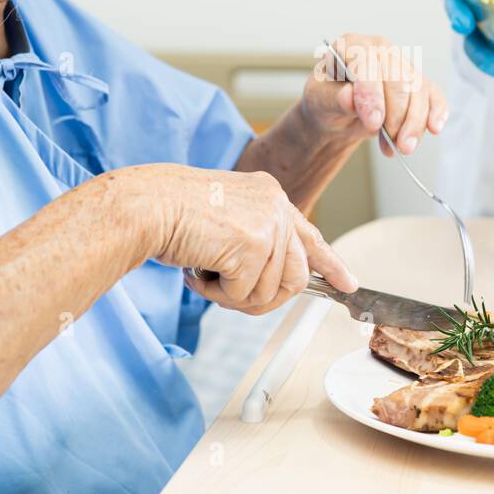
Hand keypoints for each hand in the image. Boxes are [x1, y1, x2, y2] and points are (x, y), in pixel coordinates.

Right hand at [128, 165, 356, 314]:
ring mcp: (267, 224)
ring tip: (204, 273)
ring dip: (233, 296)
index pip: (309, 235)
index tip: (348, 283)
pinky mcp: (253, 245)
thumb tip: (272, 282)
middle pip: (295, 276)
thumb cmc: (171, 213)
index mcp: (269, 195)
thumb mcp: (225, 219)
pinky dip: (217, 295)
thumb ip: (253, 240)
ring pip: (270, 292)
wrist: (145, 205)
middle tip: (229, 294)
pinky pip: (244, 295)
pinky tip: (198, 273)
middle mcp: (276, 205)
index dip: (330, 264)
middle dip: (265, 298)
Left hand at [304, 33, 447, 156]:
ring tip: (402, 147)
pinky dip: (436, 112)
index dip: (372, 94)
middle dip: (397, 115)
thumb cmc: (327, 100)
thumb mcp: (319, 101)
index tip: (374, 122)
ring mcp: (401, 64)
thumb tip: (349, 97)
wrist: (338, 114)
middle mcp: (380, 49)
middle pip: (399, 78)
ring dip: (414, 123)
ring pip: (418, 90)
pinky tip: (434, 127)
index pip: (367, 64)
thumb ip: (333, 99)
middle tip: (391, 143)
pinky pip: (433, 94)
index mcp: (352, 45)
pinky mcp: (417, 83)